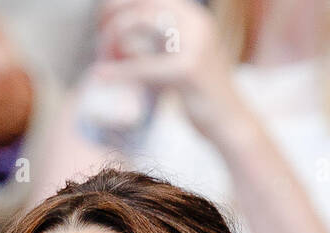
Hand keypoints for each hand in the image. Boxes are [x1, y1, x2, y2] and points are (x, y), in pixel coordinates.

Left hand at [91, 0, 245, 140]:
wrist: (230, 123)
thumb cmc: (201, 94)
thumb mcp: (181, 57)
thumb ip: (158, 41)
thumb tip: (122, 27)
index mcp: (196, 18)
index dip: (123, 3)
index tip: (104, 18)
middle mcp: (198, 24)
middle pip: (145, 5)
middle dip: (116, 14)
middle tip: (99, 32)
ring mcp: (195, 45)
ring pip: (142, 24)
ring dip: (115, 36)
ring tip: (102, 54)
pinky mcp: (188, 70)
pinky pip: (144, 65)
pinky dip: (120, 70)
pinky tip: (101, 74)